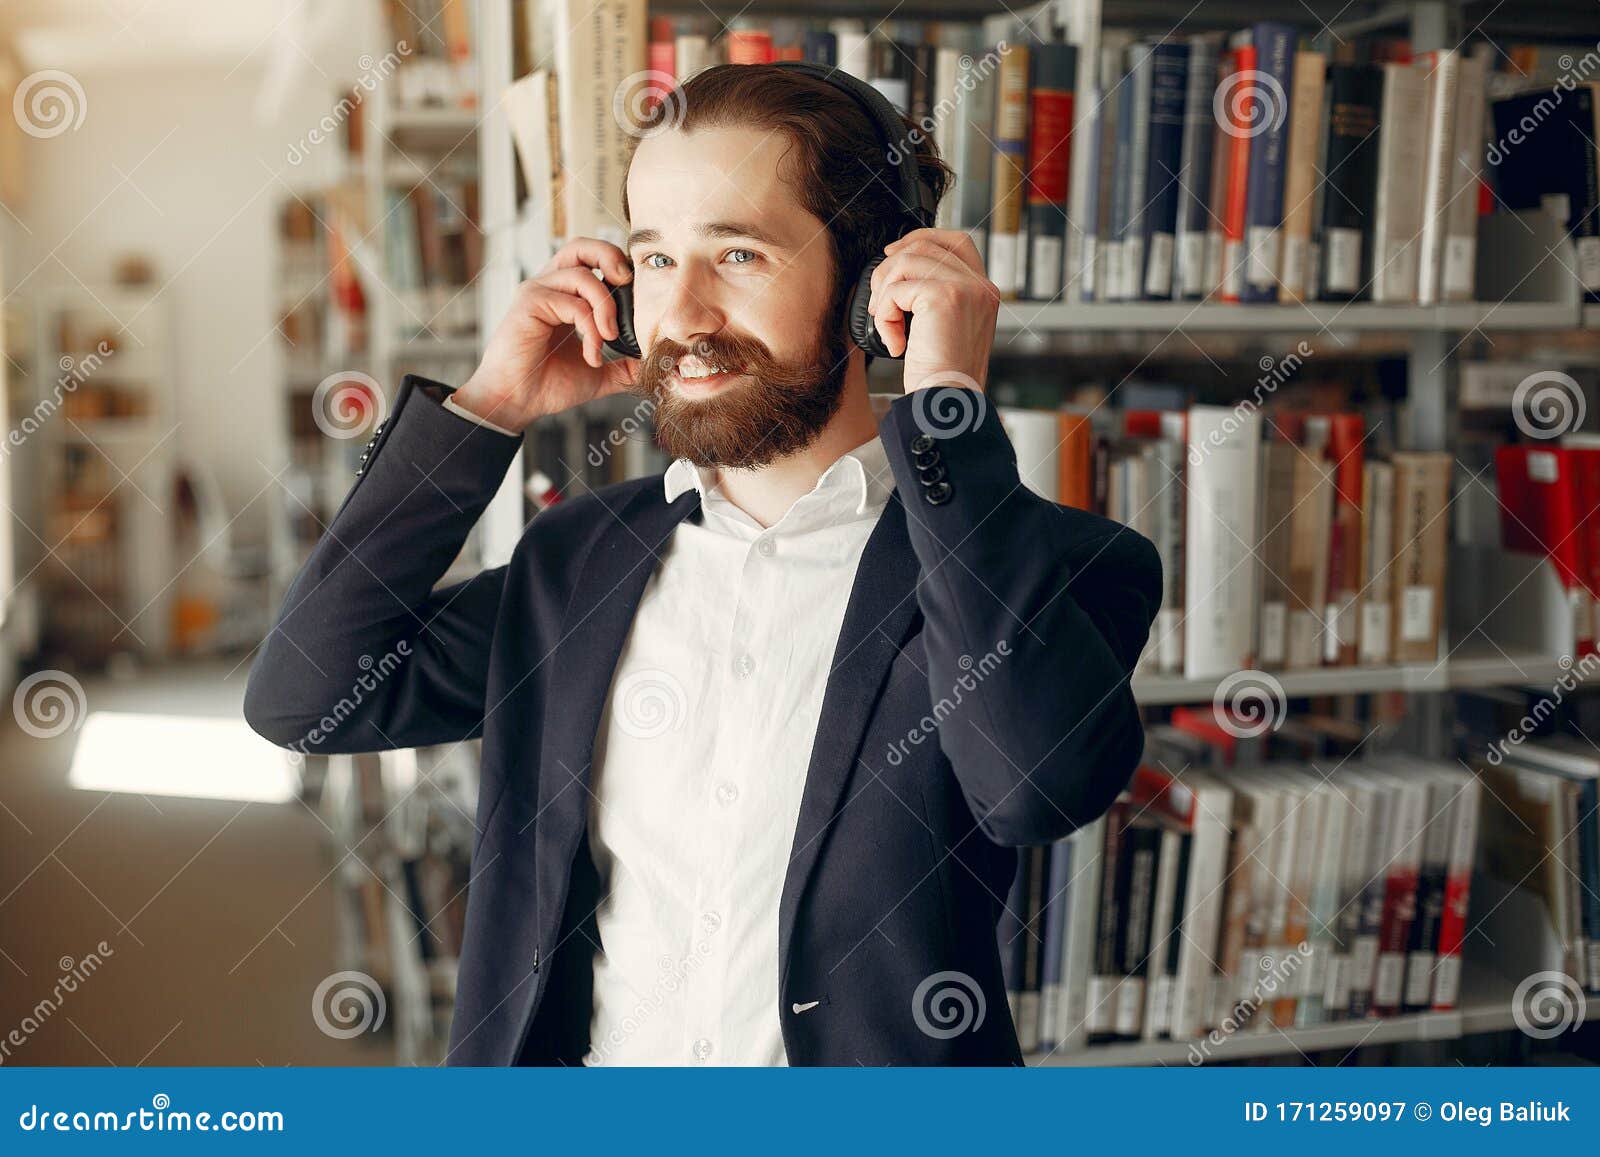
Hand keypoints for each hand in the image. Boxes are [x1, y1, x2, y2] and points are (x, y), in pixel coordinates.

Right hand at [452, 238, 640, 431]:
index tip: (638, 297)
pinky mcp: (529, 303)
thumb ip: (624, 365)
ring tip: (609, 338)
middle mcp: (549, 287)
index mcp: (564, 295)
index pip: (592, 260)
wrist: (516, 402)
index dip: (617, 268)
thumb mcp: (598, 373)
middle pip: (582, 247)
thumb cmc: (548, 385)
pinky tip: (591, 354)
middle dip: (611, 258)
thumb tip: (654, 362)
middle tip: (629, 285)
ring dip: (606, 308)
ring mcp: (537, 291)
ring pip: (583, 276)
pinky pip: (573, 303)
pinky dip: (591, 328)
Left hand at [868, 228, 999, 394]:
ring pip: (906, 262)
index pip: (957, 241)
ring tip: (888, 325)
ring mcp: (966, 289)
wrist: (948, 403)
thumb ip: (935, 296)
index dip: (922, 238)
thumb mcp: (945, 328)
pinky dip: (886, 316)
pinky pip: (897, 290)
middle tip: (880, 302)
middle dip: (891, 268)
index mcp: (984, 292)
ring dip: (885, 294)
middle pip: (925, 246)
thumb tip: (899, 267)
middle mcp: (981, 287)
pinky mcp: (944, 297)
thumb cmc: (943, 377)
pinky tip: (896, 342)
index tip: (894, 254)